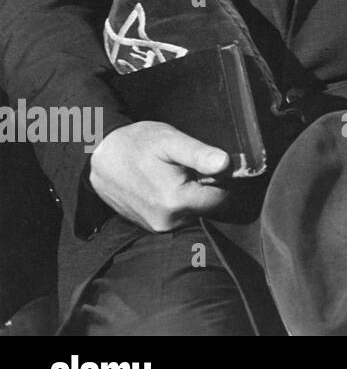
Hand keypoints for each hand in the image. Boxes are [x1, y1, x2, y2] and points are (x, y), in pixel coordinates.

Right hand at [88, 121, 230, 231]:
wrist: (99, 157)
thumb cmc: (135, 145)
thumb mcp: (170, 141)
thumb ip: (199, 154)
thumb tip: (226, 164)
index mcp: (176, 201)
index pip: (221, 198)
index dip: (221, 179)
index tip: (205, 164)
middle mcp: (168, 221)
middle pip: (208, 206)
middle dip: (205, 186)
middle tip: (185, 166)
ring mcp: (158, 226)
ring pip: (194, 210)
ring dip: (191, 193)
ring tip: (171, 173)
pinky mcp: (152, 226)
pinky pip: (179, 214)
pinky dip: (178, 200)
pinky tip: (163, 183)